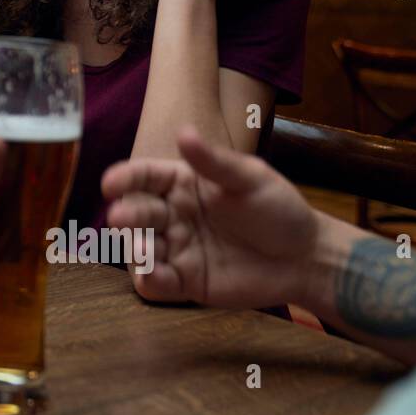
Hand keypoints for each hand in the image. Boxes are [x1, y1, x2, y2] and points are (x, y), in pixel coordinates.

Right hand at [101, 126, 319, 309]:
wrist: (305, 258)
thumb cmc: (278, 210)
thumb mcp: (249, 179)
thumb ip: (213, 161)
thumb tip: (183, 131)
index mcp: (182, 184)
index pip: (145, 177)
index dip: (125, 178)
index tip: (110, 183)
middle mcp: (173, 215)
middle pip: (138, 213)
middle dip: (127, 216)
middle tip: (121, 219)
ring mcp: (177, 249)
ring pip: (141, 248)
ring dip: (135, 250)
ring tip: (143, 253)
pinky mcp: (186, 281)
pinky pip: (157, 283)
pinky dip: (149, 281)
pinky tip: (154, 276)